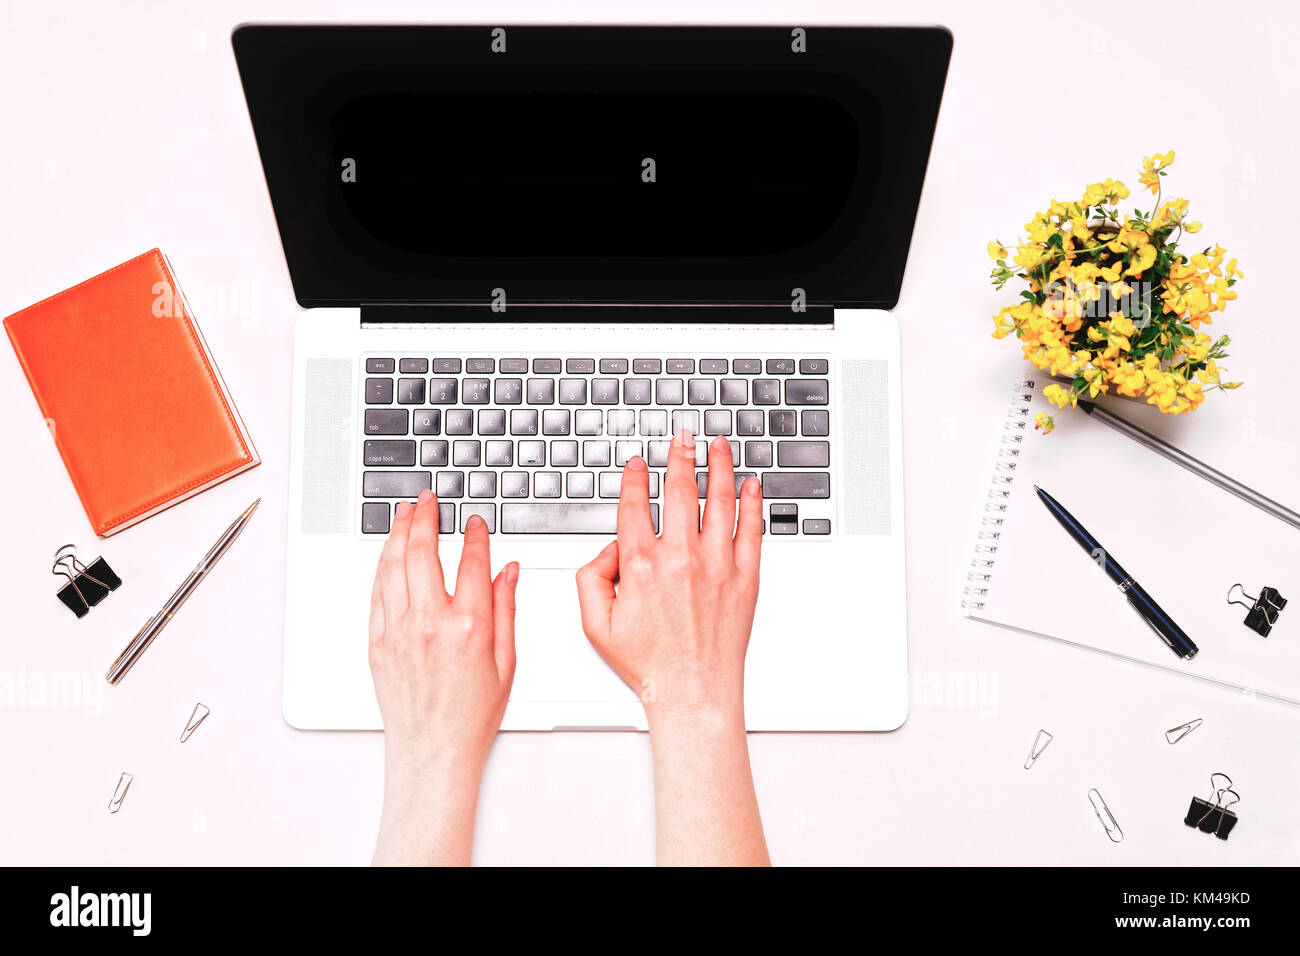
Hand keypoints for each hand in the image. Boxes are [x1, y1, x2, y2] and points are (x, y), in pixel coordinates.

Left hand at [368, 489, 518, 864]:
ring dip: (398, 535)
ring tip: (404, 515)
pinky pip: (377, 594)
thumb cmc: (471, 716)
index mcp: (469, 626)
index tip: (474, 522)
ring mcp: (398, 632)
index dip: (474, 535)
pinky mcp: (377, 643)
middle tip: (427, 500)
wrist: (433, 752)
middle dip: (425, 518)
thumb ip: (506, 610)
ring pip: (392, 567)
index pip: (471, 562)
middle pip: (422, 552)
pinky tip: (388, 555)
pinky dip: (382, 568)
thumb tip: (507, 572)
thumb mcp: (506, 661)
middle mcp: (430, 624)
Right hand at [575, 430, 762, 722]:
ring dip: (719, 466)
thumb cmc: (649, 664)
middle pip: (681, 489)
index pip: (636, 504)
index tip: (638, 464)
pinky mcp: (745, 577)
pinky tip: (752, 485)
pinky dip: (753, 502)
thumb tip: (607, 550)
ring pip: (720, 500)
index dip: (635, 477)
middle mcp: (680, 557)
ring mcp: (717, 564)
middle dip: (679, 456)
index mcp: (641, 565)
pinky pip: (752, 529)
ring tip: (718, 445)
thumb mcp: (595, 624)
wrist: (693, 691)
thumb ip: (589, 579)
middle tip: (682, 437)